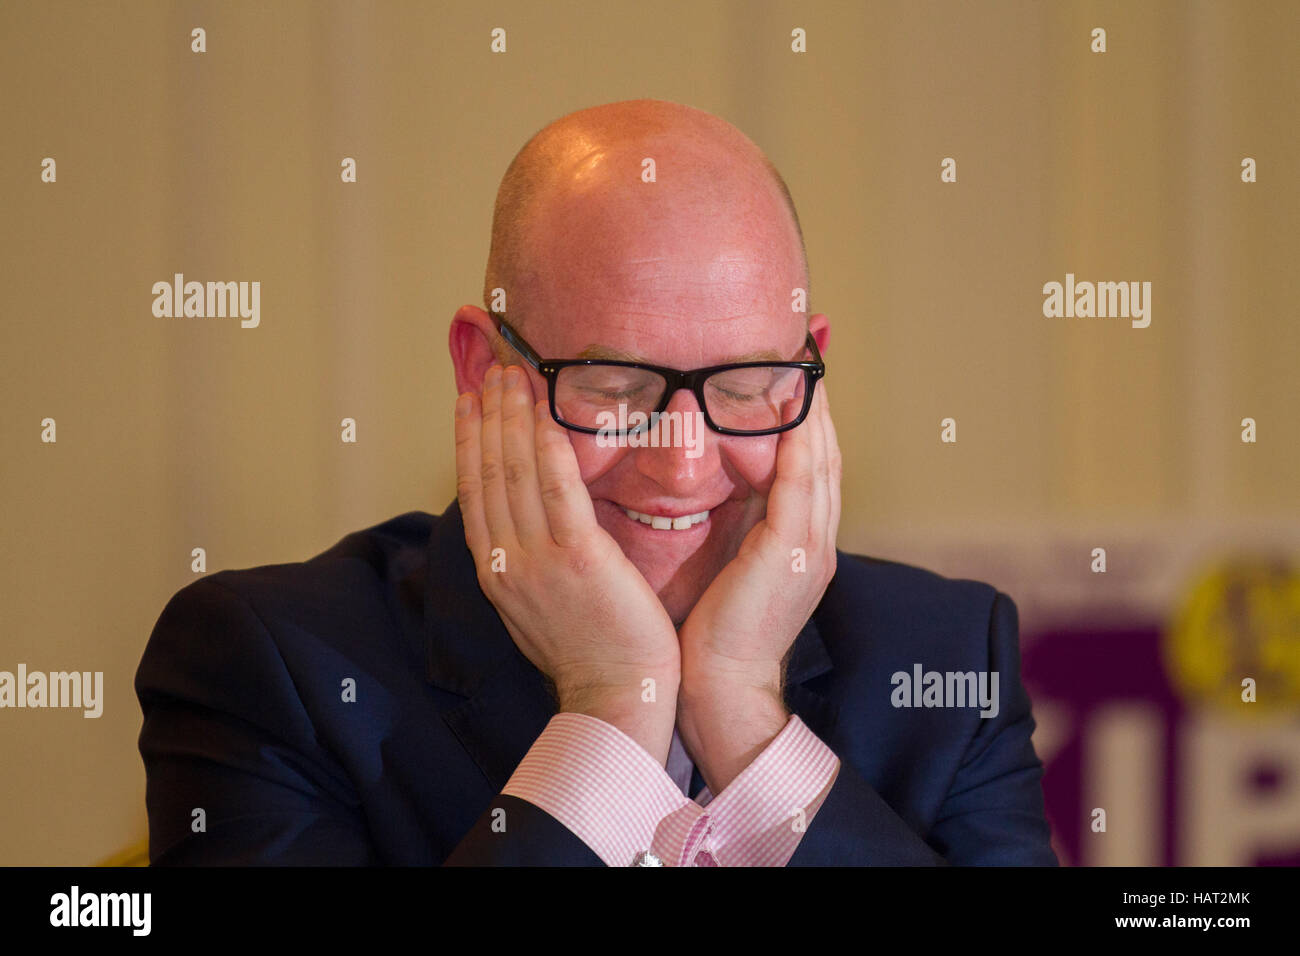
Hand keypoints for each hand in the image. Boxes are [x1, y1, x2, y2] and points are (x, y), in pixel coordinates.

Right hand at [454, 364, 680, 761]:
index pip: (475, 493)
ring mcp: (537, 560)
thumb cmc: (590, 653)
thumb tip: (526, 524)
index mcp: (496, 572)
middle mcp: (505, 562)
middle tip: (493, 372)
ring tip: (513, 377)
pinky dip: (548, 449)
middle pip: (488, 474)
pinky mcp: (577, 558)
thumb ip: (528, 560)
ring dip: (512, 419)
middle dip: (488, 417)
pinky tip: (546, 417)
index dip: (469, 442)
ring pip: (515, 474)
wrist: (614, 697)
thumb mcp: (539, 605)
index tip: (469, 402)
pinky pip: (558, 491)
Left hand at [675, 381, 841, 790]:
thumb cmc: (715, 633)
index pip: (813, 465)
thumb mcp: (733, 565)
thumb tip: (723, 481)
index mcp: (805, 543)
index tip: (800, 372)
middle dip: (820, 399)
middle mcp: (817, 539)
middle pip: (826, 453)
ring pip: (820, 460)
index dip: (811, 417)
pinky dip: (799, 440)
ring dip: (813, 407)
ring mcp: (811, 545)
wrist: (721, 688)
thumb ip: (738, 522)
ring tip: (804, 358)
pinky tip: (792, 405)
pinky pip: (800, 482)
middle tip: (812, 344)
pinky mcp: (791, 552)